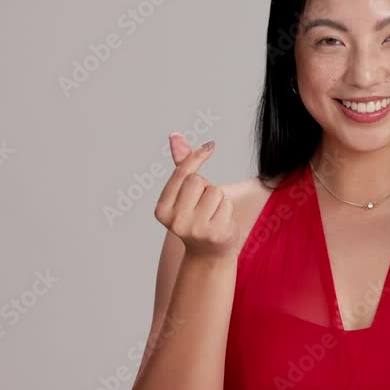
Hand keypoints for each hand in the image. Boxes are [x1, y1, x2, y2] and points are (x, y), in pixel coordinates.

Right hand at [154, 133, 237, 258]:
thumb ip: (181, 166)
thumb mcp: (185, 194)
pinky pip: (227, 205)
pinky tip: (220, 223)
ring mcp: (194, 229)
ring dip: (218, 199)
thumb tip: (174, 136)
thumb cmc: (196, 217)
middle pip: (198, 180)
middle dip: (205, 187)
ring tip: (212, 215)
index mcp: (162, 210)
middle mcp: (175, 221)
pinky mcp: (214, 233)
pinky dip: (227, 210)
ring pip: (214, 192)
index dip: (196, 157)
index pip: (181, 174)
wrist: (209, 254)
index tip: (210, 146)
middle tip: (203, 205)